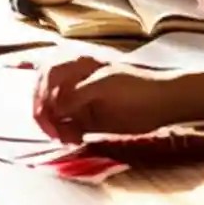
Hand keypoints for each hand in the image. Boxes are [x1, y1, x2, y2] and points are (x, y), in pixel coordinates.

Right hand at [32, 56, 176, 142]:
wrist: (163, 103)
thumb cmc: (136, 87)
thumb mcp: (105, 85)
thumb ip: (77, 94)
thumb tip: (54, 108)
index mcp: (78, 64)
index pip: (47, 75)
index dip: (40, 93)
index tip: (44, 114)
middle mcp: (75, 80)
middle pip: (44, 94)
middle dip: (44, 112)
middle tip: (53, 131)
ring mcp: (80, 99)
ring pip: (53, 111)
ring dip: (53, 125)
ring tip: (67, 138)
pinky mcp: (87, 118)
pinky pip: (66, 125)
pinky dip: (65, 133)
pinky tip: (74, 140)